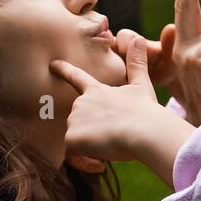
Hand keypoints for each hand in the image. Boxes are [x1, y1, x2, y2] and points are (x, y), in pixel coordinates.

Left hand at [50, 36, 193, 187]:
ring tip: (113, 148)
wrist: (146, 131)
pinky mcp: (72, 137)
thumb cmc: (146, 111)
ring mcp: (75, 119)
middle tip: (116, 139)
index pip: (77, 77)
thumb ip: (137, 64)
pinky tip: (102, 163)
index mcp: (97, 90)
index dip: (64, 70)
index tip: (53, 65)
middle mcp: (81, 102)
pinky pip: (73, 156)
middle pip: (80, 122)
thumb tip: (139, 38)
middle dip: (93, 133)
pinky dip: (85, 162)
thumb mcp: (142, 87)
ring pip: (78, 139)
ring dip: (91, 147)